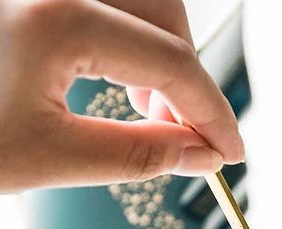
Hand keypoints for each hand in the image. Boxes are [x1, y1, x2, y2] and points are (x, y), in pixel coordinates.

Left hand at [0, 0, 243, 196]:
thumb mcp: (51, 159)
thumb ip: (142, 156)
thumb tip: (201, 155)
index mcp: (56, 18)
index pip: (173, 64)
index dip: (215, 114)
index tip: (230, 151)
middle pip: (165, 12)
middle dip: (189, 78)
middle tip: (188, 136)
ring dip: (162, 53)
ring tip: (150, 112)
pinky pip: (105, 1)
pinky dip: (128, 35)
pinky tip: (117, 78)